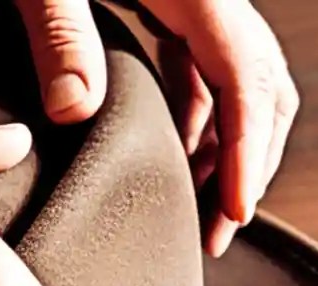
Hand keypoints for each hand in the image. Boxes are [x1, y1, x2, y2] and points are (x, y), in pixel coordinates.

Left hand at [15, 0, 299, 255]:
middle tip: (219, 230)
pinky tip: (177, 156)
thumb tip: (71, 111)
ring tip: (202, 209)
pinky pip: (200, 68)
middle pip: (259, 83)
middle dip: (249, 160)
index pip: (244, 78)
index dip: (247, 151)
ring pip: (234, 80)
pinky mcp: (165, 3)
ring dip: (227, 144)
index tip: (235, 212)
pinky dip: (198, 118)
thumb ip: (58, 32)